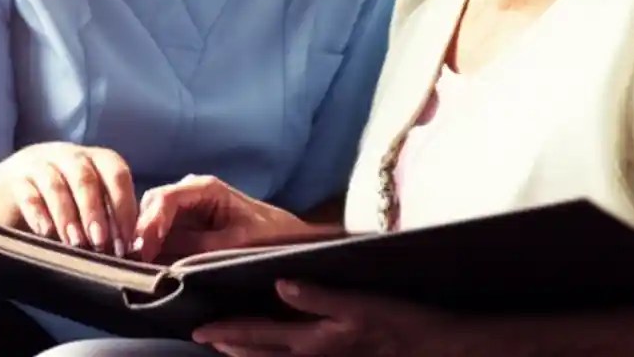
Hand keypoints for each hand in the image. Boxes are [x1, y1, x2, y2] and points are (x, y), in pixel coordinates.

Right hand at [0, 142, 136, 255]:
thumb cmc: (52, 207)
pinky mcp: (12, 179)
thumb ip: (106, 220)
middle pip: (86, 177)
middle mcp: (67, 155)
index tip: (126, 241)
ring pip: (56, 184)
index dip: (124, 207)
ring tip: (76, 244)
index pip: (116, 173)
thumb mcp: (83, 207)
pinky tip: (45, 233)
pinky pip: (27, 193)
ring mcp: (38, 163)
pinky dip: (38, 213)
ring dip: (69, 215)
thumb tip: (132, 250)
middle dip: (96, 212)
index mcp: (92, 159)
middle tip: (101, 244)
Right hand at [132, 175, 307, 262]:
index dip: (149, 224)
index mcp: (205, 188)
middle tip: (134, 262)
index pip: (165, 199)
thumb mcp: (235, 243)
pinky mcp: (187, 227)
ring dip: (144, 241)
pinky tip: (148, 265)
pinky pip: (163, 234)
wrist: (290, 240)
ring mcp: (187, 210)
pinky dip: (153, 248)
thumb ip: (197, 247)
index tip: (141, 250)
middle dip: (141, 232)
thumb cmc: (269, 236)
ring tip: (136, 266)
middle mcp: (191, 194)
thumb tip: (160, 254)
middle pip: (152, 206)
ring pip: (153, 220)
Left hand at [192, 281, 474, 356]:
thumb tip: (279, 284)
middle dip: (230, 347)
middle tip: (205, 337)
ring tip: (229, 344)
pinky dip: (274, 356)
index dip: (226, 332)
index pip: (257, 337)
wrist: (435, 349)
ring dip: (249, 354)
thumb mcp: (361, 304)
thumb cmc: (400, 324)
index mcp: (312, 343)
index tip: (198, 329)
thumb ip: (318, 296)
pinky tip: (276, 348)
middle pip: (259, 356)